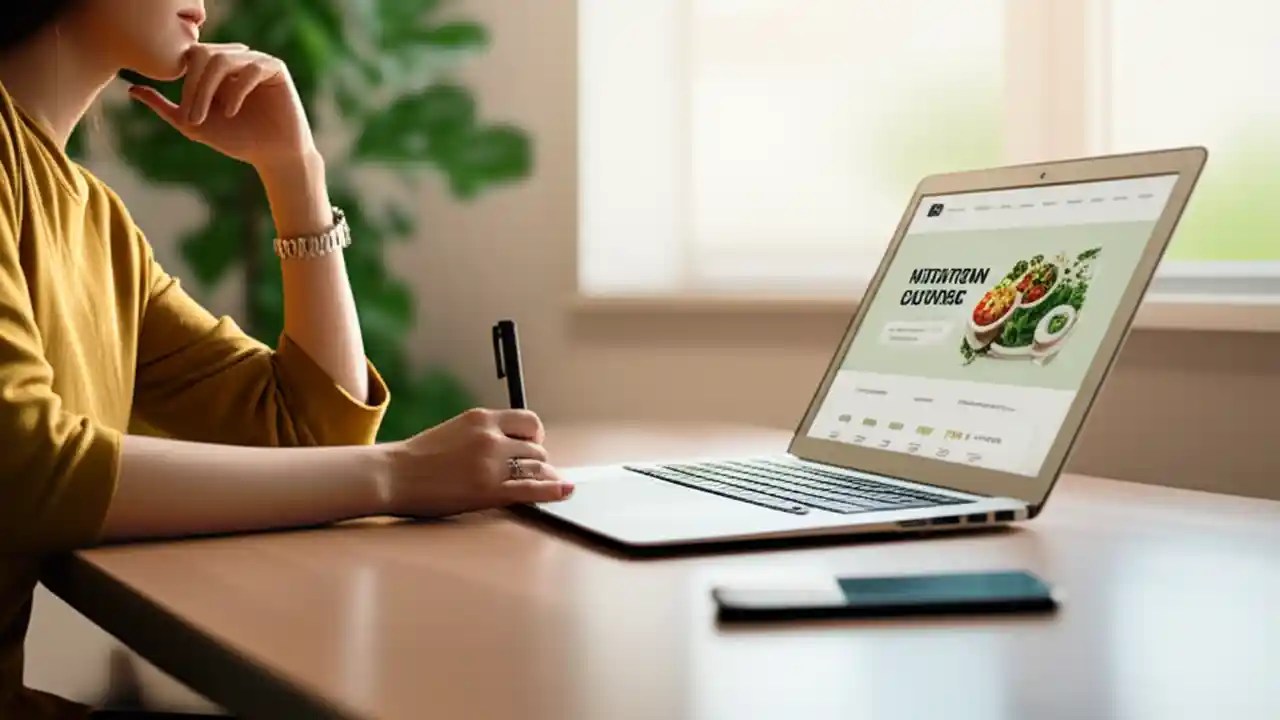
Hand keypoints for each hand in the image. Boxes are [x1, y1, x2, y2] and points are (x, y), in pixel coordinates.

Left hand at [128, 43, 316, 170]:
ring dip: (209, 90)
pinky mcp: (276, 68)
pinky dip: (237, 90)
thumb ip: (164, 107)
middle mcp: (235, 58)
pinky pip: (251, 67)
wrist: (273, 155)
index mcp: (216, 67)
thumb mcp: (193, 125)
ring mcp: (256, 60)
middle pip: (203, 53)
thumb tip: (132, 89)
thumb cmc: (236, 140)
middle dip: (193, 87)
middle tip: (194, 118)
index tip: (187, 115)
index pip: (190, 57)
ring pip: (222, 59)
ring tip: (210, 118)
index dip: (184, 83)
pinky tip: (232, 112)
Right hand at [384, 408, 574, 517]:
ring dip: (541, 476)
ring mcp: (492, 464)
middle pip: (536, 447)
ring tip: (539, 484)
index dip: (535, 436)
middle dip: (536, 460)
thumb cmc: (420, 457)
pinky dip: (553, 490)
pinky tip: (566, 490)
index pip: (528, 421)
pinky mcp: (490, 490)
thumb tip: (517, 444)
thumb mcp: (456, 431)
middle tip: (527, 472)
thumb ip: (486, 434)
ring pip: (537, 466)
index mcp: (482, 419)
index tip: (529, 446)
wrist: (393, 475)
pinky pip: (533, 488)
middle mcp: (491, 437)